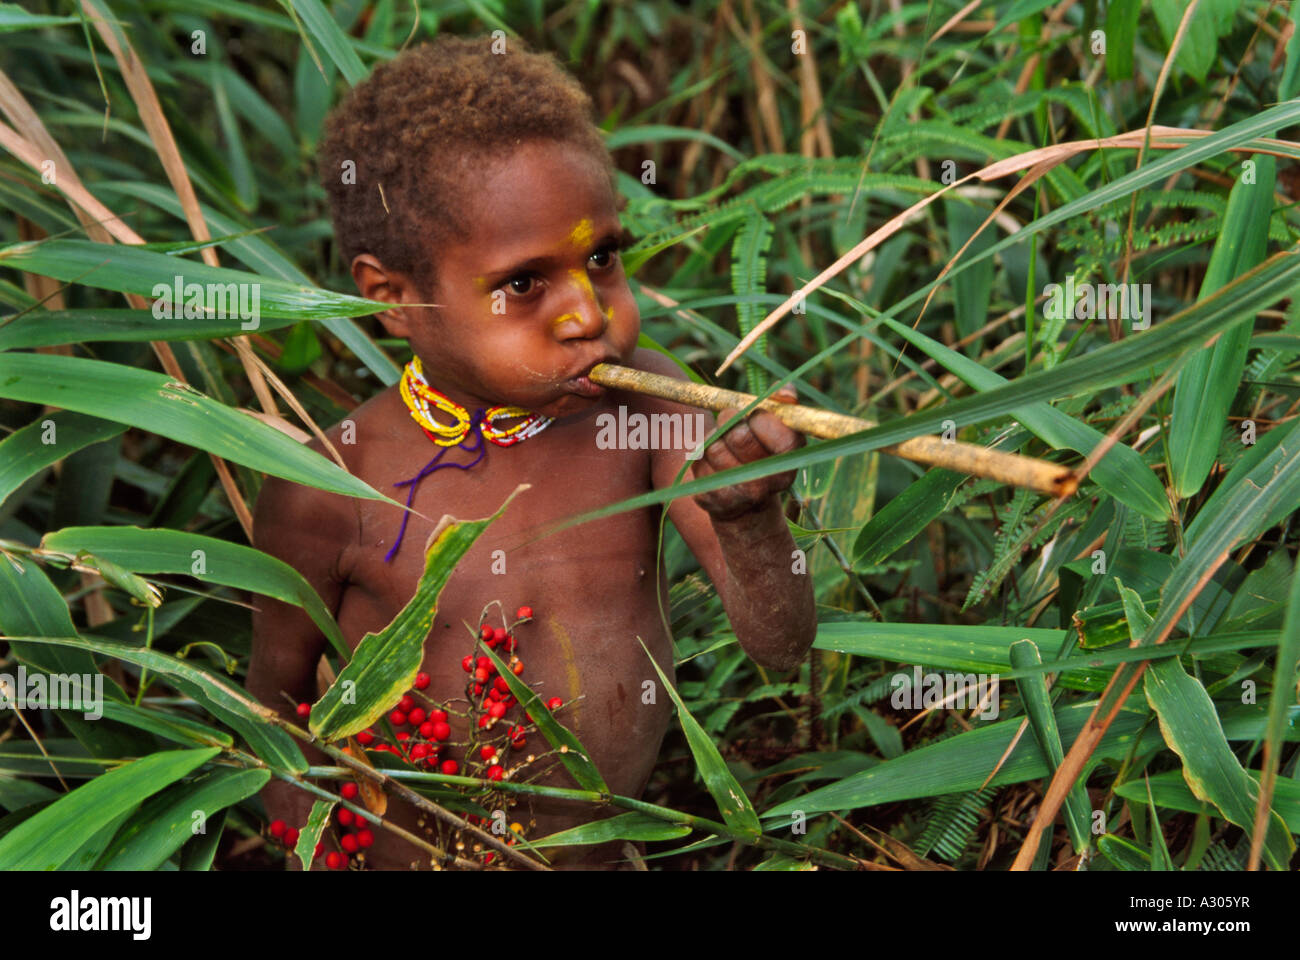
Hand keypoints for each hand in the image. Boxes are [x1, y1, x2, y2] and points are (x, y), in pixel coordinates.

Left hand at [689, 384, 804, 521]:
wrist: (746, 506)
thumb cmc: (763, 456)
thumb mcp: (779, 434)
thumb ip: (783, 407)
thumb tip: (787, 391)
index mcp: (787, 465)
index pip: (777, 435)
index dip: (761, 418)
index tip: (755, 415)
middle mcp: (764, 484)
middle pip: (739, 436)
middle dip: (731, 419)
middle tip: (731, 418)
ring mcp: (736, 494)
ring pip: (714, 446)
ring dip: (715, 436)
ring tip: (723, 440)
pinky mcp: (710, 498)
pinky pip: (697, 460)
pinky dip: (702, 453)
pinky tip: (712, 459)